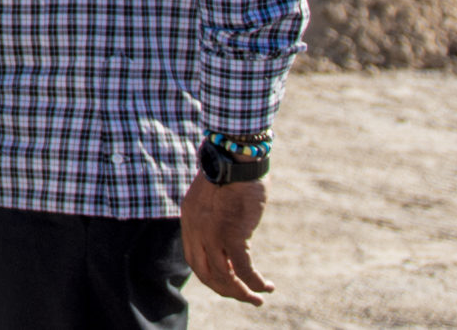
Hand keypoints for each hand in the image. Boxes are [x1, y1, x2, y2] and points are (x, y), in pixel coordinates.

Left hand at [180, 175, 271, 304]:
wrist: (235, 157)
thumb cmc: (231, 171)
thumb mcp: (215, 195)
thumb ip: (214, 214)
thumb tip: (226, 226)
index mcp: (190, 220)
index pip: (195, 259)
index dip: (210, 276)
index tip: (228, 283)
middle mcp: (196, 230)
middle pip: (206, 273)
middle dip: (226, 291)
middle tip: (245, 298)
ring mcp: (212, 234)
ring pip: (224, 276)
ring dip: (242, 293)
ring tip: (258, 299)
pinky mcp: (232, 234)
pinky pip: (242, 269)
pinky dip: (254, 282)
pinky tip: (266, 286)